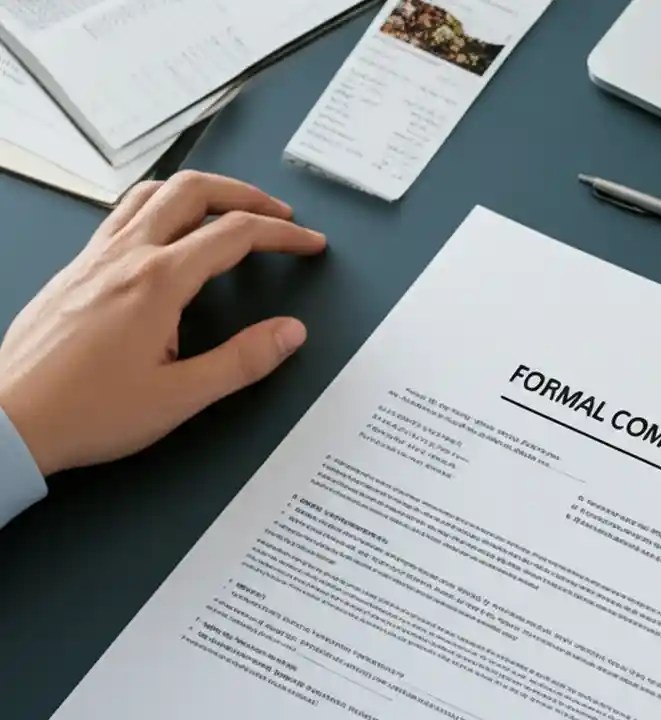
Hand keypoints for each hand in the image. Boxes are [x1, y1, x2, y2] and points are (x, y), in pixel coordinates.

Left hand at [0, 171, 325, 475]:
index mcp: (158, 282)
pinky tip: (169, 234)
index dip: (283, 234)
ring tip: (228, 209)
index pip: (236, 234)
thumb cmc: (87, 414)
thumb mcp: (180, 397)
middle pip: (194, 191)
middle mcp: (125, 256)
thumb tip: (291, 332)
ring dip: (200, 191)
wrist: (8, 421)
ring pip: (153, 193)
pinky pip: (123, 214)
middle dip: (245, 195)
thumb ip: (243, 361)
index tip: (310, 243)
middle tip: (277, 215)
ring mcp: (95, 258)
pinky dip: (161, 207)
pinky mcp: (75, 270)